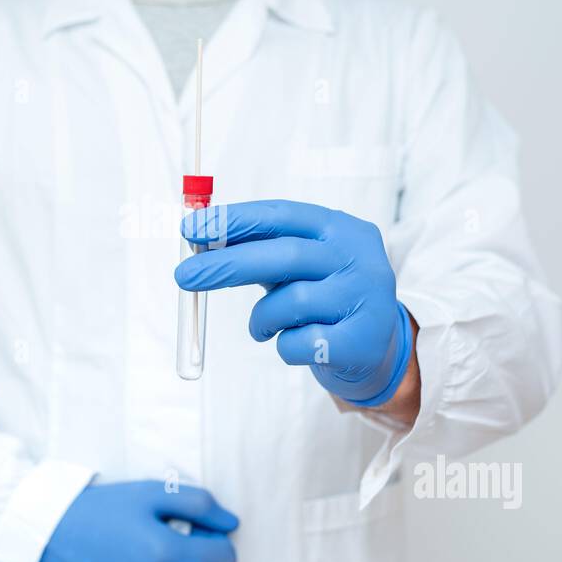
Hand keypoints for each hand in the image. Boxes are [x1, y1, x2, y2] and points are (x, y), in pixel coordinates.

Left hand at [175, 200, 413, 406]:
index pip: (281, 215)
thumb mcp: (297, 264)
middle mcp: (357, 257)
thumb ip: (257, 249)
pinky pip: (300, 343)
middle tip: (184, 276)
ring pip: (291, 302)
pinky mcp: (363, 340)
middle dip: (227, 264)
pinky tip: (294, 343)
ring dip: (261, 318)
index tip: (191, 228)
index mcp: (338, 227)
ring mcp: (365, 298)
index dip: (233, 220)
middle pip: (284, 254)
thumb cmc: (323, 297)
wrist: (377, 347)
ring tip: (262, 327)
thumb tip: (199, 241)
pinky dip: (284, 346)